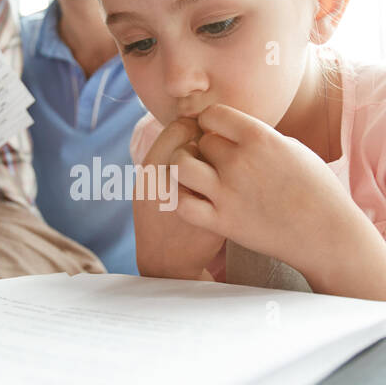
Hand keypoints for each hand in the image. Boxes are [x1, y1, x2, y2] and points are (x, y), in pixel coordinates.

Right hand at [134, 117, 225, 278]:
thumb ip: (164, 154)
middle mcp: (170, 184)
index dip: (194, 127)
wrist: (166, 264)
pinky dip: (237, 181)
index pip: (180, 127)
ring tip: (228, 167)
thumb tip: (190, 120)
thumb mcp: (148, 183)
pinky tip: (234, 187)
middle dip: (215, 142)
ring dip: (229, 160)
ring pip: (222, 162)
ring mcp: (194, 202)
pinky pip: (234, 185)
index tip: (200, 135)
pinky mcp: (216, 218)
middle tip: (218, 150)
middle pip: (203, 141)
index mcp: (150, 170)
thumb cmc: (159, 216)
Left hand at [178, 104, 359, 270]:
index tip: (217, 134)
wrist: (327, 233)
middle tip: (217, 162)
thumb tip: (234, 131)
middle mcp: (240, 161)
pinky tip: (198, 200)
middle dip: (205, 148)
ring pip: (181, 166)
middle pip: (200, 141)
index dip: (211, 123)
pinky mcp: (223, 222)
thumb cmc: (317, 189)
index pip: (212, 115)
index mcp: (260, 137)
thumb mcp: (292, 148)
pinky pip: (183, 204)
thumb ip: (259, 136)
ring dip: (185, 168)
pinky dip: (183, 200)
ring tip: (197, 176)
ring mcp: (228, 193)